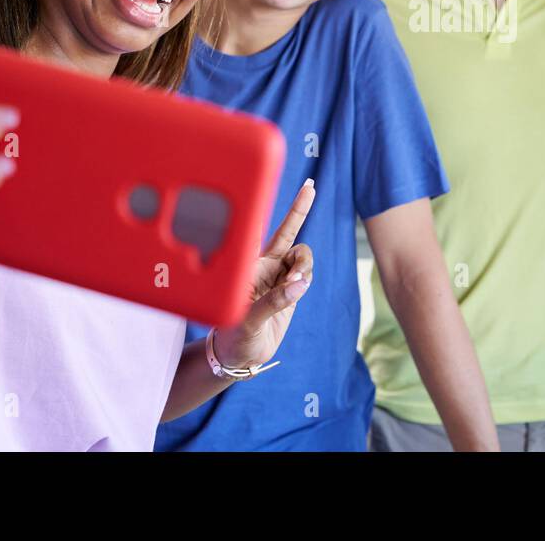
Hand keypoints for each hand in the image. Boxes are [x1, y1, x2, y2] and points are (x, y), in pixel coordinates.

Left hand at [214, 179, 314, 369]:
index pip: (264, 231)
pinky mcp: (291, 290)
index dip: (280, 211)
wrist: (240, 356)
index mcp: (247, 266)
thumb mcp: (247, 321)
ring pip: (302, 256)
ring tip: (297, 284)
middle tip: (311, 188)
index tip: (302, 188)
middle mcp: (263, 266)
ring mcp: (278, 277)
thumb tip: (300, 284)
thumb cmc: (233, 336)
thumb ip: (274, 302)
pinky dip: (305, 279)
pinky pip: (305, 275)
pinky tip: (298, 289)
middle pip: (288, 233)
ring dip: (304, 265)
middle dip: (299, 211)